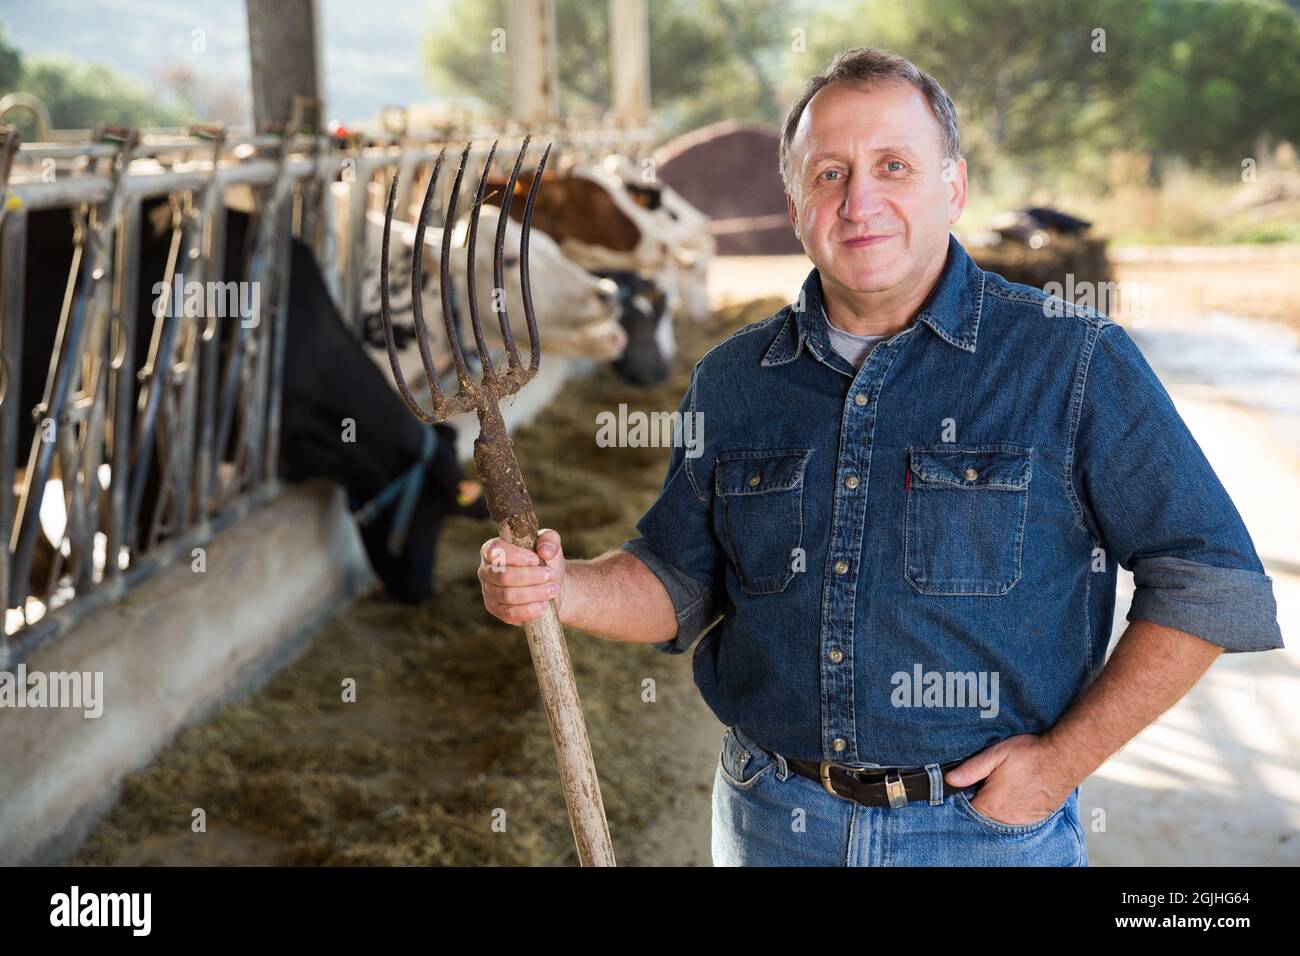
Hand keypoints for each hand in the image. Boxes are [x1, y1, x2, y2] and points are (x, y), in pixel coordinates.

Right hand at [477, 528, 566, 624]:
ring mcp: (489, 592)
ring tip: (553, 589)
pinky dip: (529, 610)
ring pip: (508, 595)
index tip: (536, 559)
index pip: (495, 550)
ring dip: (534, 593)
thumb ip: (549, 540)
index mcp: (493, 549)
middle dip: (531, 576)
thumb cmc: (546, 560)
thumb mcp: (551, 543)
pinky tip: (544, 605)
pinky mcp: (497, 610)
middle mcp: (486, 570)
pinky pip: (509, 613)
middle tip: (551, 575)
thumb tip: (544, 551)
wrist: (551, 583)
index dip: (515, 556)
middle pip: (504, 576)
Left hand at [943, 734, 1073, 825]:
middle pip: (982, 813)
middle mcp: (1004, 819)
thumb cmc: (1029, 754)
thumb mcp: (995, 754)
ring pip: (999, 817)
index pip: (966, 808)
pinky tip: (1017, 793)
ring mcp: (1020, 821)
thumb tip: (950, 779)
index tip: (971, 783)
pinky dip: (1012, 808)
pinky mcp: (1034, 819)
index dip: (965, 794)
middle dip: (981, 798)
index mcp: (990, 805)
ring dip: (997, 805)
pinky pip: (1015, 818)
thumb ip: (971, 769)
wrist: (1064, 758)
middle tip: (990, 781)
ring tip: (1005, 785)